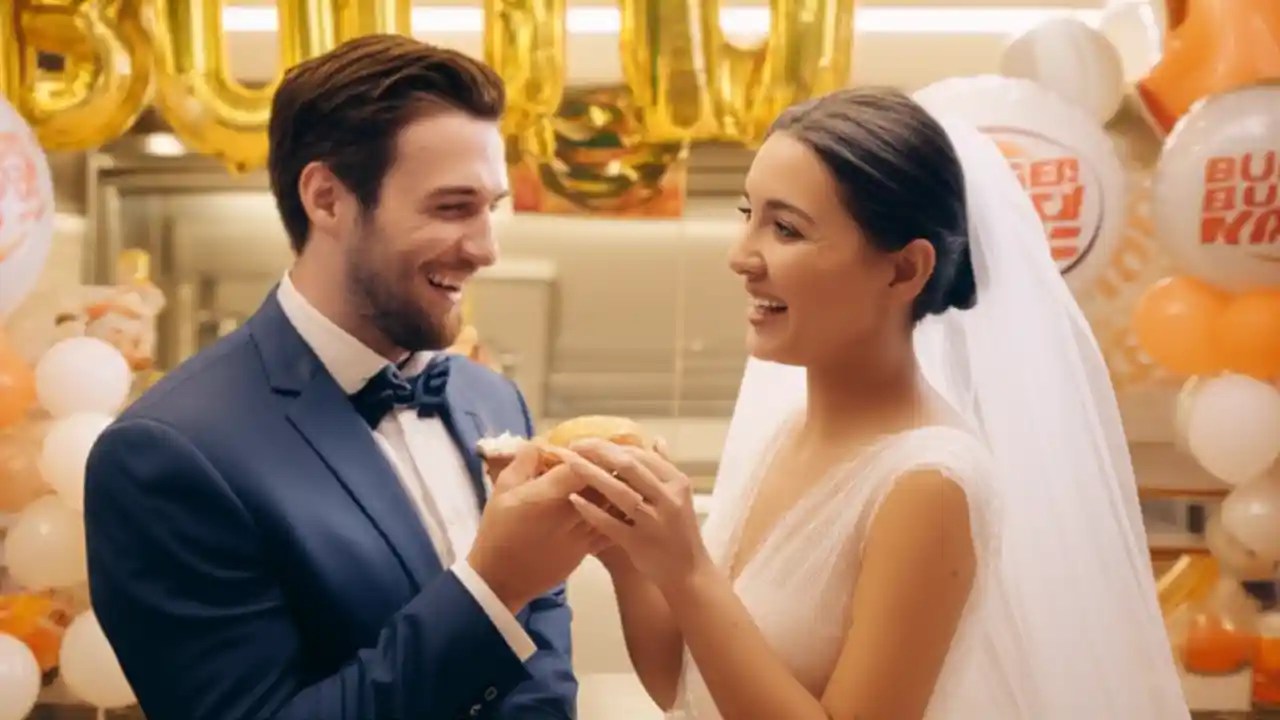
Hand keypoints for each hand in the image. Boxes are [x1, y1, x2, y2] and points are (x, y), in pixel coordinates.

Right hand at [468, 443, 609, 612]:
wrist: (501, 579)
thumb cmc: (497, 531)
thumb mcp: (502, 490)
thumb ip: (523, 462)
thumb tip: (541, 442)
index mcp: (550, 495)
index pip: (583, 465)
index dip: (591, 450)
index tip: (593, 442)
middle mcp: (573, 513)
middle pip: (605, 482)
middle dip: (612, 466)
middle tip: (616, 453)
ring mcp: (584, 534)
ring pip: (613, 504)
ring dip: (619, 487)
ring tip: (623, 473)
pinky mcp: (588, 549)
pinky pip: (612, 527)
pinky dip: (619, 512)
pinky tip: (622, 501)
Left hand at [565, 440, 712, 591]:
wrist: (688, 572)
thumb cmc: (679, 532)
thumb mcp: (679, 497)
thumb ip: (666, 469)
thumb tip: (657, 439)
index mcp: (677, 483)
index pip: (642, 455)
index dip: (613, 445)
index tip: (590, 439)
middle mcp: (668, 499)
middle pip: (629, 467)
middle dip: (598, 452)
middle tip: (574, 444)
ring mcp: (653, 522)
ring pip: (619, 492)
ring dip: (591, 475)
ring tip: (568, 463)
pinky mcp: (639, 543)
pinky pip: (611, 524)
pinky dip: (592, 511)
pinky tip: (574, 499)